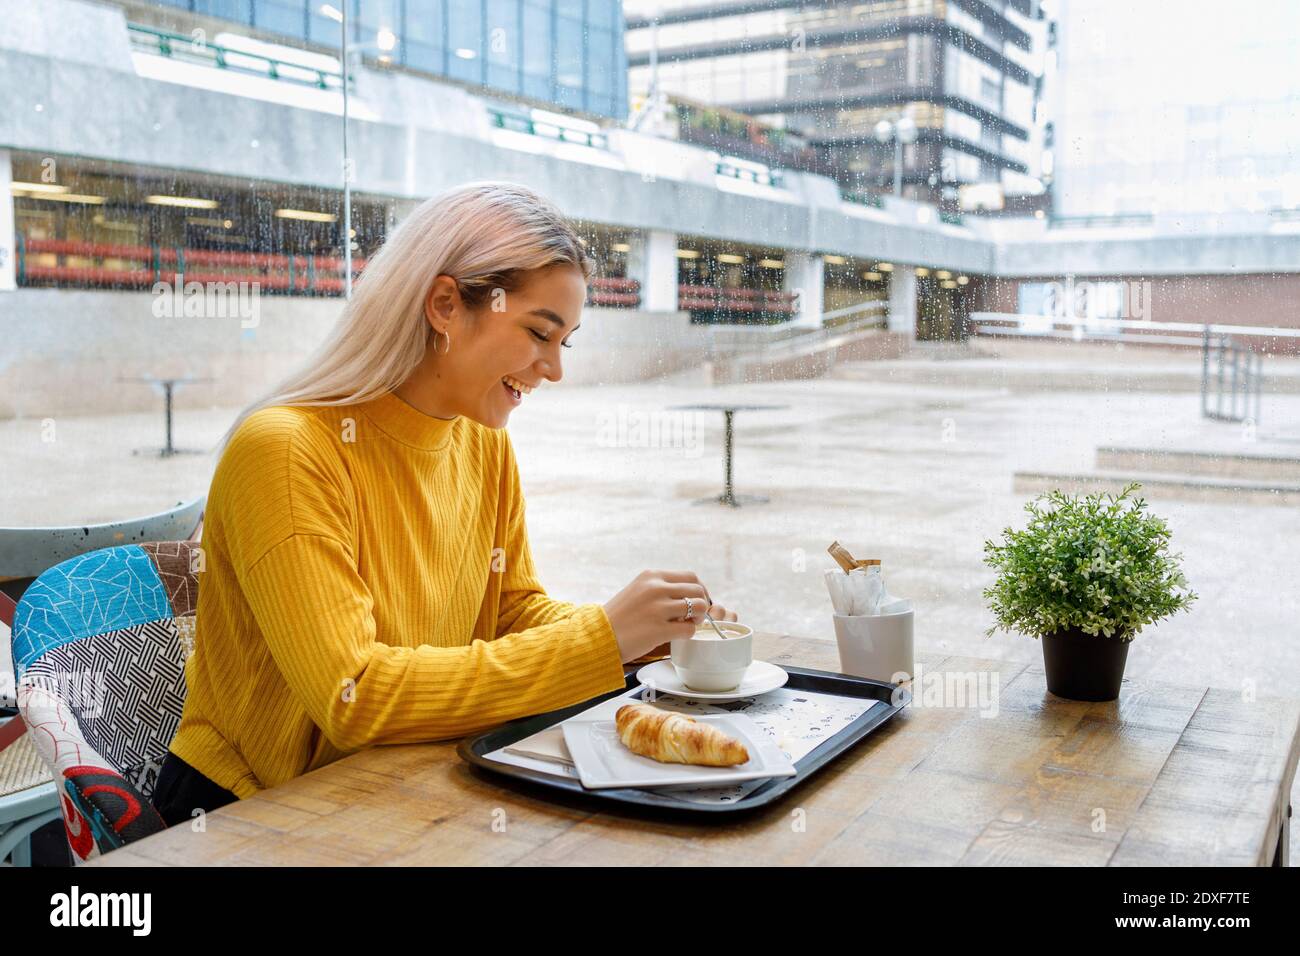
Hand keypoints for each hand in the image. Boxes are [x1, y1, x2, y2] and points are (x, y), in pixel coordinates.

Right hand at [602, 570, 736, 661]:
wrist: (597, 636)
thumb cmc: (618, 618)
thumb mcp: (637, 591)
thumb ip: (659, 588)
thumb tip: (688, 593)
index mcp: (651, 576)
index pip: (690, 576)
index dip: (699, 590)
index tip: (696, 601)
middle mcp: (656, 588)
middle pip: (698, 590)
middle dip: (701, 604)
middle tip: (693, 616)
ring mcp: (658, 608)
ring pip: (698, 607)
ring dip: (698, 618)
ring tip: (687, 624)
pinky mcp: (658, 629)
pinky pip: (689, 629)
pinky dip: (688, 634)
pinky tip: (677, 636)